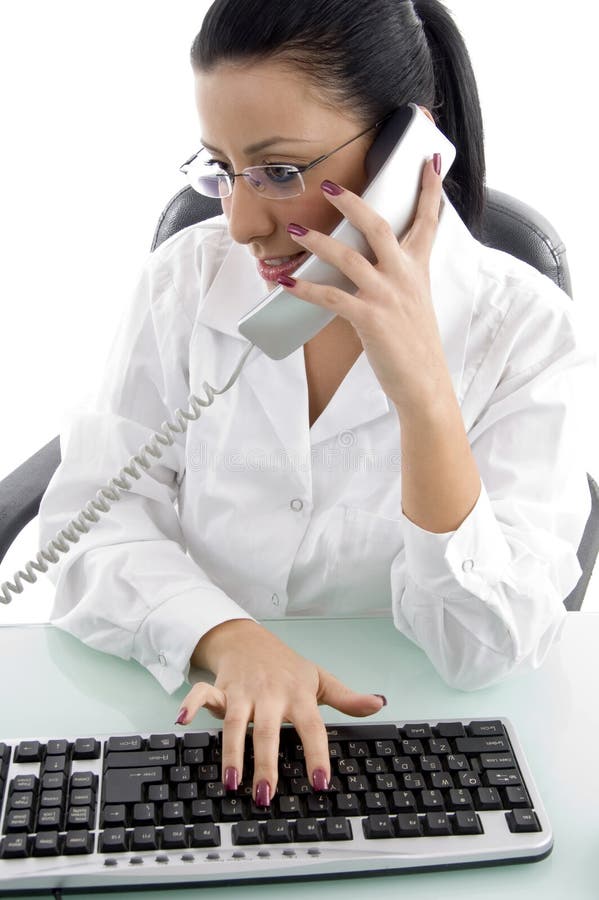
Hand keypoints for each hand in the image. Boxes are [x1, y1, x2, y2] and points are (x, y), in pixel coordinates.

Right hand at [176, 619, 385, 805]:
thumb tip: (379, 704)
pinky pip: (202, 694)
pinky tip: (181, 720)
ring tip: (232, 781)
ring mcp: (243, 691)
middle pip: (269, 732)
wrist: (249, 638)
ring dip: (232, 751)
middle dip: (266, 764)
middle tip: (266, 795)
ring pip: (235, 722)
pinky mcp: (220, 688)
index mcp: (298, 696)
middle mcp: (270, 695)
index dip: (317, 755)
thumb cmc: (285, 666)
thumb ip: (348, 698)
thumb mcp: (319, 679)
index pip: (312, 728)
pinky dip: (190, 704)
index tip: (321, 783)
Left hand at [283, 156, 451, 417]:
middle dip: (352, 202)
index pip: (428, 221)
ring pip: (349, 258)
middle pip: (379, 226)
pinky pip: (333, 298)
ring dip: (318, 242)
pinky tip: (286, 283)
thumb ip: (399, 277)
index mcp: (419, 270)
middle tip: (327, 185)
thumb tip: (368, 262)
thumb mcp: (415, 302)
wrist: (425, 383)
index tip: (429, 160)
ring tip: (295, 230)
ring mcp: (389, 297)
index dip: (428, 190)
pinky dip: (307, 289)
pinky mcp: (372, 319)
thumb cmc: (415, 344)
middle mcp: (406, 277)